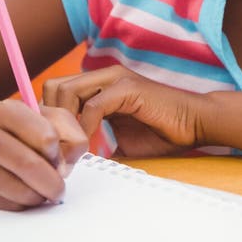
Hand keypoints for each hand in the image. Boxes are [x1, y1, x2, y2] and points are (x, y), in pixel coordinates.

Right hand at [0, 99, 87, 210]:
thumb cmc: (29, 128)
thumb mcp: (55, 119)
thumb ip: (72, 136)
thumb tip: (64, 168)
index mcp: (7, 111)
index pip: (46, 138)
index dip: (59, 153)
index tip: (59, 158)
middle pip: (30, 166)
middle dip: (53, 183)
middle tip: (60, 189)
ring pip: (20, 191)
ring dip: (41, 195)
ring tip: (43, 187)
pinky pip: (10, 206)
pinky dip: (26, 204)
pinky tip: (26, 189)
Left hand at [43, 66, 206, 157]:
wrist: (194, 123)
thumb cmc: (160, 132)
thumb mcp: (118, 141)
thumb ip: (95, 145)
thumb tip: (69, 166)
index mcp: (98, 84)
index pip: (54, 92)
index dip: (48, 120)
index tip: (51, 150)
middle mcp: (102, 75)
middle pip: (53, 88)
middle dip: (49, 121)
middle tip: (57, 152)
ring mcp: (114, 78)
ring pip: (66, 93)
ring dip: (64, 127)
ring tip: (71, 154)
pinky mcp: (127, 88)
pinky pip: (92, 107)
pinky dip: (85, 130)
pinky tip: (90, 149)